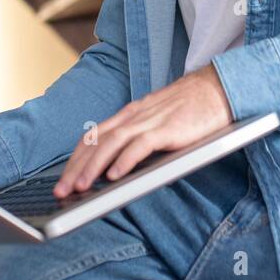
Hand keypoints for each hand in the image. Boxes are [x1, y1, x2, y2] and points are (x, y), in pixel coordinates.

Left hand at [52, 64, 233, 198]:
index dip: (76, 159)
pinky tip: (114, 176)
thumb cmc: (191, 108)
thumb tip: (119, 166)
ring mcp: (150, 121)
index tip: (63, 180)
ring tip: (80, 188)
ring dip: (93, 167)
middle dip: (75, 168)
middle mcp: (134, 116)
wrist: (219, 87)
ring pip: (112, 143)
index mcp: (129, 115)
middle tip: (60, 191)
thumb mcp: (157, 122)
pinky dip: (125, 160)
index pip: (93, 137)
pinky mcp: (169, 128)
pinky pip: (141, 145)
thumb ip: (138, 138)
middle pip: (96, 142)